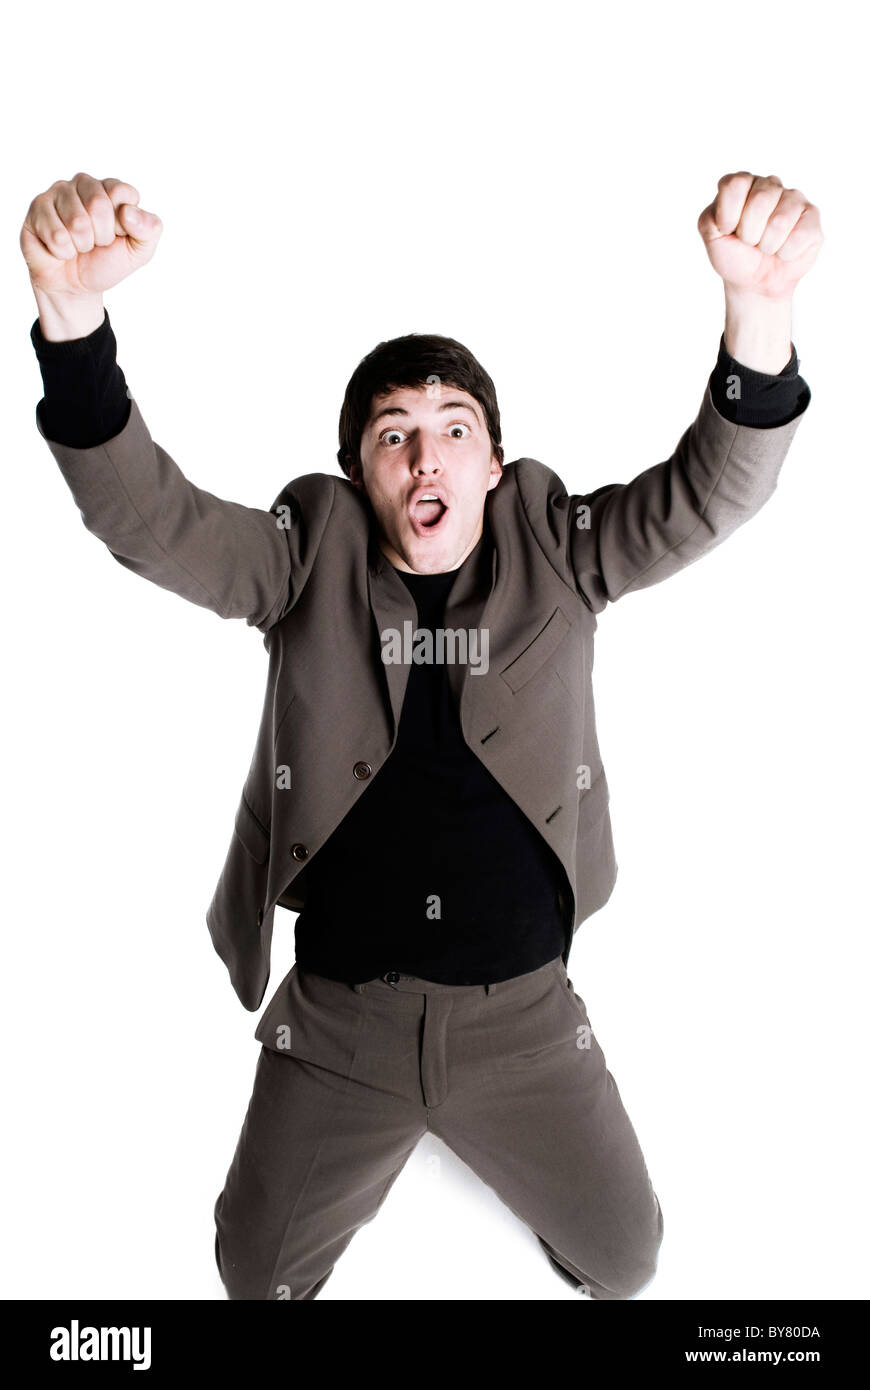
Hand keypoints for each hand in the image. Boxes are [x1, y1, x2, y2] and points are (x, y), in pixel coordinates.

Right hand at [20, 172, 162, 299]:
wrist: (74, 286)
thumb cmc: (105, 263)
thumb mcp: (138, 252)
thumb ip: (149, 230)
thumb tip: (128, 212)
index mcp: (111, 188)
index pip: (122, 193)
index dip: (122, 224)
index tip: (117, 234)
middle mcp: (84, 184)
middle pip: (98, 206)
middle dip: (101, 237)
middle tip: (95, 243)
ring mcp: (58, 192)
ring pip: (77, 222)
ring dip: (81, 245)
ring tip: (77, 245)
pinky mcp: (38, 207)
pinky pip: (57, 235)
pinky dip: (62, 251)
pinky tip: (59, 248)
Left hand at [697, 172, 822, 299]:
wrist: (755, 283)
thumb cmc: (735, 255)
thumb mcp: (711, 239)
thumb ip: (709, 219)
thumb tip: (729, 212)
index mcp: (742, 184)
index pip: (734, 184)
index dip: (728, 216)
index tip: (728, 231)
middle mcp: (769, 184)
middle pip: (760, 200)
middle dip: (749, 233)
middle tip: (750, 241)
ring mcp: (793, 198)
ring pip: (780, 220)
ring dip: (768, 245)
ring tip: (766, 246)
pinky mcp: (812, 216)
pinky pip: (799, 235)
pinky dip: (786, 253)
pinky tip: (784, 251)